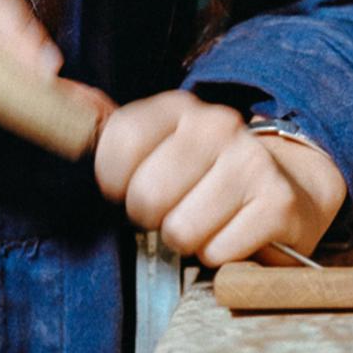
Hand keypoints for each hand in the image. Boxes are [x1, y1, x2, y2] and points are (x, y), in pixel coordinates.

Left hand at [93, 91, 346, 266]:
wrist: (292, 184)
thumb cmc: (210, 173)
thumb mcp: (163, 142)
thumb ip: (113, 130)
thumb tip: (59, 97)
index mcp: (180, 108)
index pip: (117, 142)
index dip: (114, 181)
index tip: (131, 187)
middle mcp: (217, 125)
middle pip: (145, 196)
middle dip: (153, 217)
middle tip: (175, 209)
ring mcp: (251, 161)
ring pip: (180, 231)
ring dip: (189, 240)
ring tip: (207, 222)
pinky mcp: (277, 202)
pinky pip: (218, 251)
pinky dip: (221, 255)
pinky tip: (234, 234)